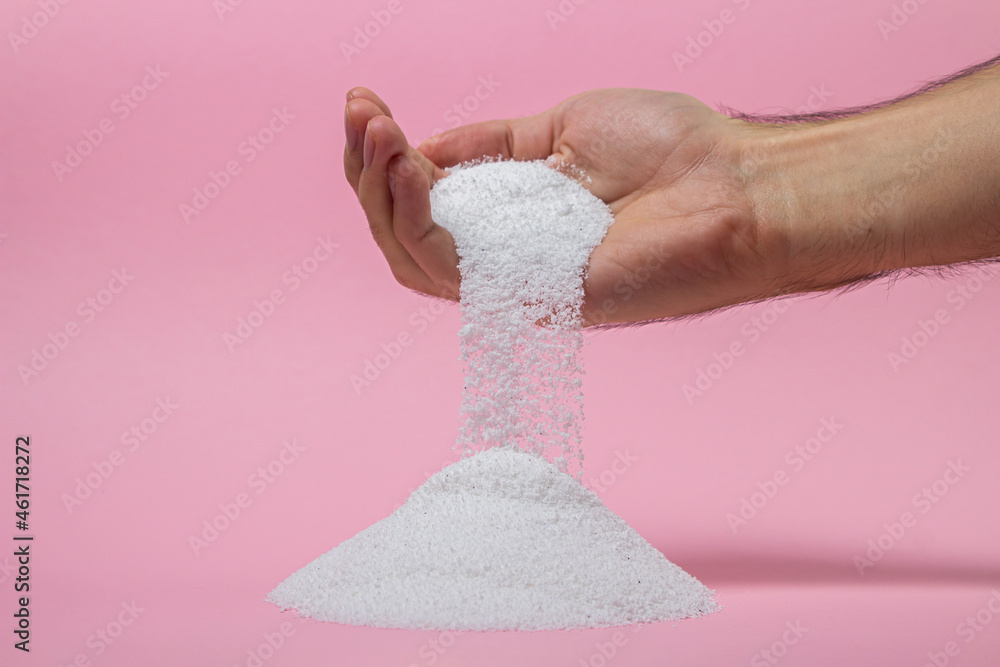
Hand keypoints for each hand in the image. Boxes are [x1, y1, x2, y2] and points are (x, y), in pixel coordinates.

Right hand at [344, 87, 782, 323]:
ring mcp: (516, 284)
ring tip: (374, 130)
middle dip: (370, 172)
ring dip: (380, 189)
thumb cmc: (672, 154)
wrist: (741, 188)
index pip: (424, 203)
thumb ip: (491, 146)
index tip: (366, 102)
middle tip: (361, 111)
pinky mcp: (531, 299)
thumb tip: (426, 145)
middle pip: (405, 234)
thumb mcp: (561, 129)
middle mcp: (505, 258)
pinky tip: (405, 161)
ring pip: (413, 254)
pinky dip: (416, 213)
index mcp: (512, 219)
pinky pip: (449, 267)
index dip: (386, 158)